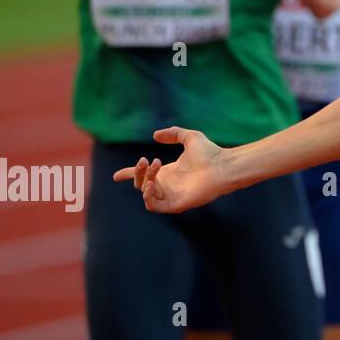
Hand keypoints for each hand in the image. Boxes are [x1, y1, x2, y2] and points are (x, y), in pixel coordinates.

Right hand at [111, 127, 227, 212]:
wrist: (223, 166)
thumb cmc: (211, 153)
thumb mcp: (190, 137)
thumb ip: (174, 133)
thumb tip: (155, 135)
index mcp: (169, 172)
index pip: (144, 175)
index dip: (129, 174)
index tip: (116, 176)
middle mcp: (168, 185)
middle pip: (140, 183)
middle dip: (137, 171)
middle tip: (146, 160)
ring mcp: (171, 195)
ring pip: (145, 193)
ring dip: (144, 180)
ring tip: (156, 167)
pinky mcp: (175, 204)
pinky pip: (154, 205)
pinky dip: (148, 197)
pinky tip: (151, 184)